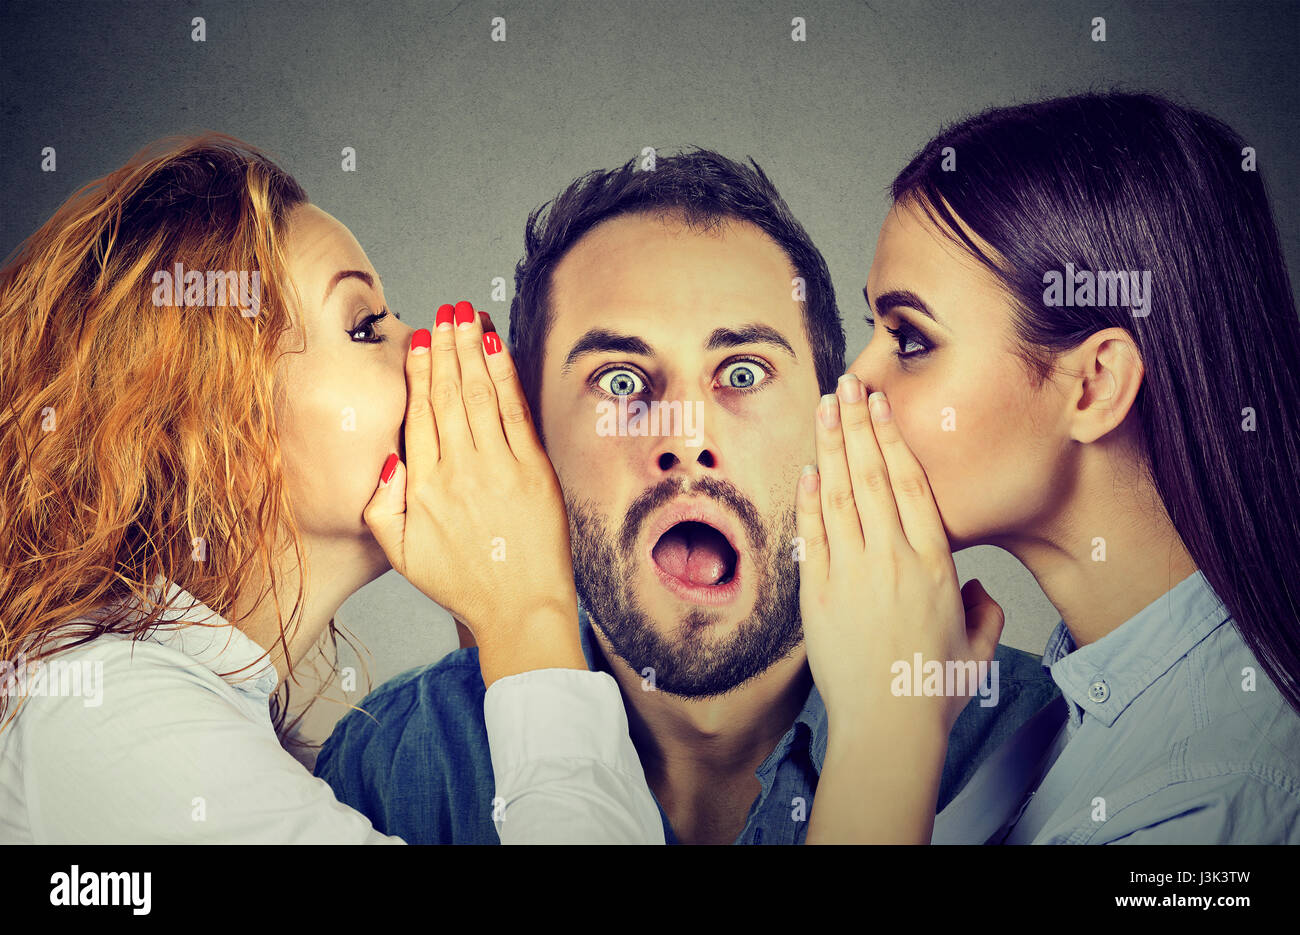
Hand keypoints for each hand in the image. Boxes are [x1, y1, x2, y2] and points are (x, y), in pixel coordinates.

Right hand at [363, 301, 585, 685]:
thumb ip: (380, 507)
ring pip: (479, 394)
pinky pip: (515, 412)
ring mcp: (498, 467)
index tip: (420, 338)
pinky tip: (499, 347)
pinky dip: (506, 375)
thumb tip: (386, 459)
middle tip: (446, 309)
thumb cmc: (462, 582)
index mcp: (423, 486)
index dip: (419, 370)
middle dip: (447, 346)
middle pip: (448, 394)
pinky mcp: (533, 471)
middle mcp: (458, 470)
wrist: (519, 608)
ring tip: (468, 314)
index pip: (419, 413)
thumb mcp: (401, 555)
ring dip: (473, 350)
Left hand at [797, 375, 1005, 842]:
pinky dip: (808, 498)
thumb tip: (974, 588)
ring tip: (825, 407)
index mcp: (935, 564)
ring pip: (839, 494)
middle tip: (847, 383)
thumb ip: (982, 611)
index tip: (883, 405)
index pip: (911, 483)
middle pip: (871, 474)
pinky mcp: (819, 594)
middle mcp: (892, 558)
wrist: (888, 729)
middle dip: (857, 423)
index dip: (894, 437)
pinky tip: (809, 467)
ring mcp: (851, 573)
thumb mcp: (976, 648)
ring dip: (831, 446)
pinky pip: (813, 533)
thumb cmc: (932, 693)